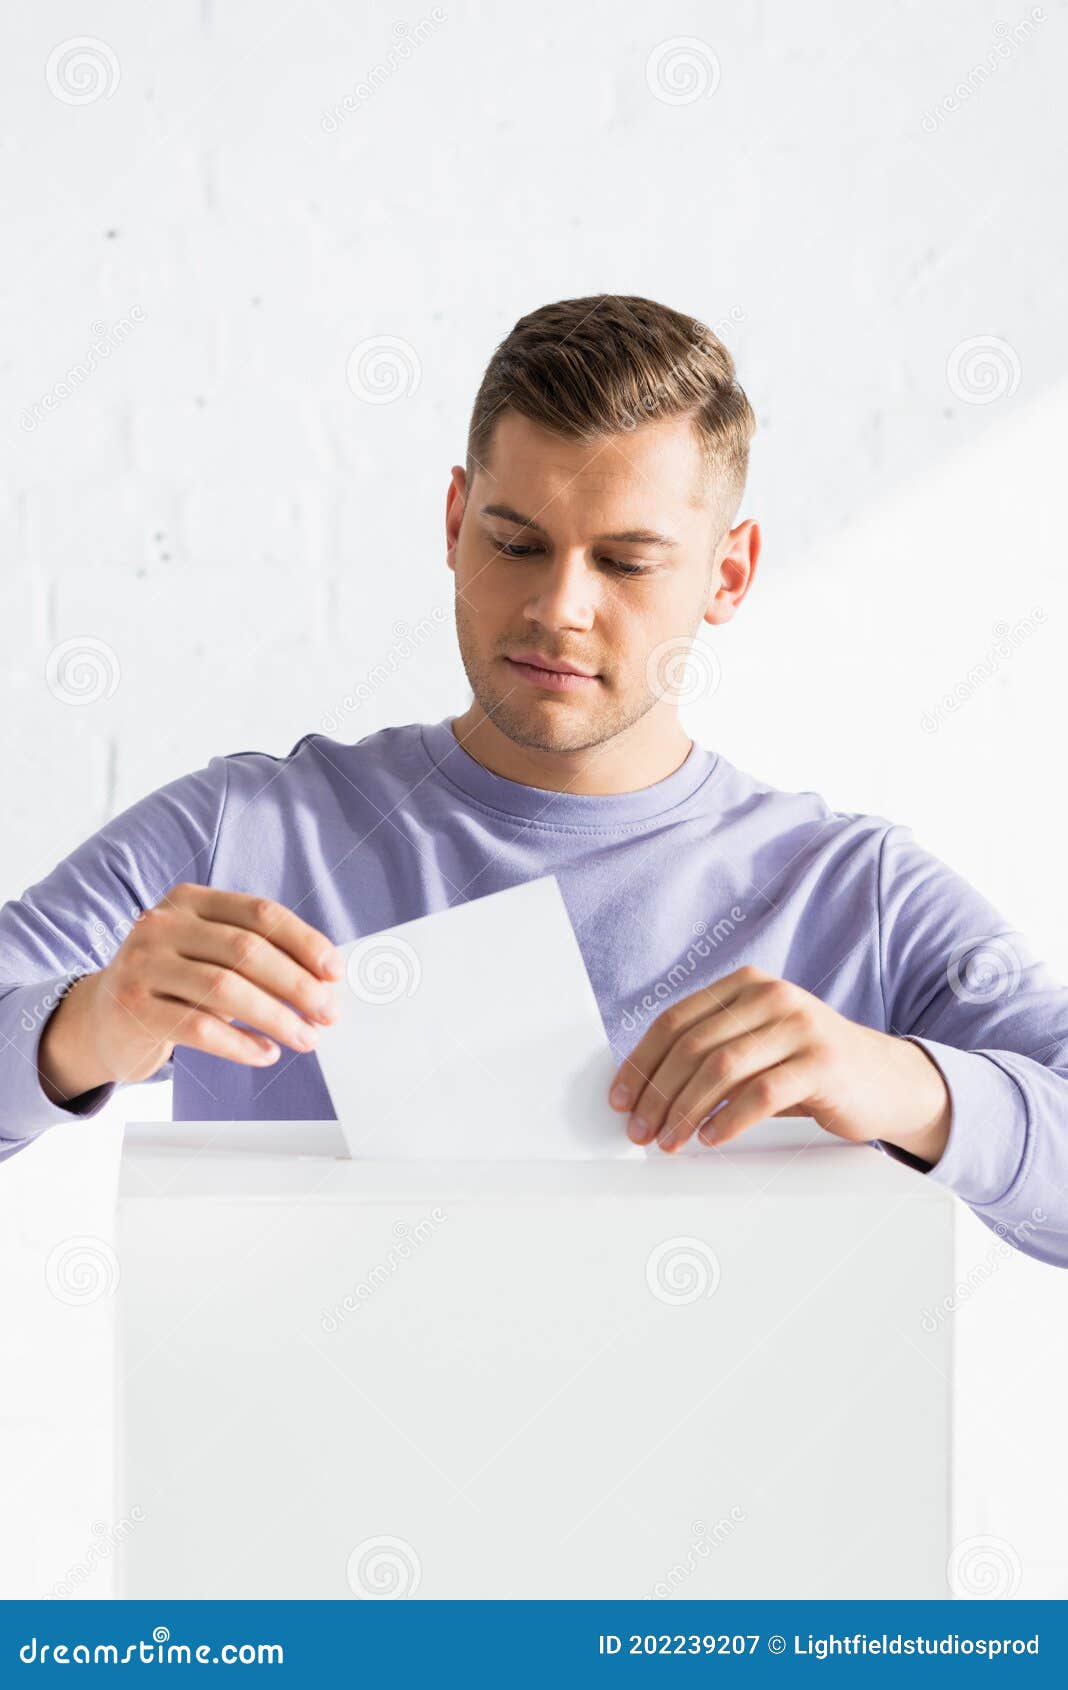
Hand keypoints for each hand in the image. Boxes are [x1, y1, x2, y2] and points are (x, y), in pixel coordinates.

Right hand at [39, 883, 343, 1099]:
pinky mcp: (134, 1009)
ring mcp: (143, 965)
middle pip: (246, 950)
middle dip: (297, 985)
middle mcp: (163, 924)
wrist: (101, 1018)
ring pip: (225, 990)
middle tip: (328, 1013)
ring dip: (276, 1018)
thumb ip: (256, 956)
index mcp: (190, 900)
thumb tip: (323, 982)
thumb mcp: (207, 954)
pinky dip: (241, 1044)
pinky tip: (266, 1053)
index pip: (260, 913)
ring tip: (306, 1038)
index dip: (304, 942)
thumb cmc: (173, 984)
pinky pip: (199, 1028)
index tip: (334, 972)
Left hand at [607, 965, 950, 1160]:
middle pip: (693, 1046)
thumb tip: (643, 1089)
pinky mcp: (823, 1062)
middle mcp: (771, 996)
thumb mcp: (757, 1046)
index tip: (621, 1099)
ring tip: (670, 1141)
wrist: (886, 1080)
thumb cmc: (808, 1068)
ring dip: (686, 1111)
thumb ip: (710, 1052)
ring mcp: (800, 1025)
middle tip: (640, 1130)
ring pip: (722, 1068)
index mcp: (746, 985)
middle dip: (658, 1093)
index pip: (675, 1021)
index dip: (641, 1062)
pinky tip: (712, 1138)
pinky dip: (728, 1119)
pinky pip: (761, 1093)